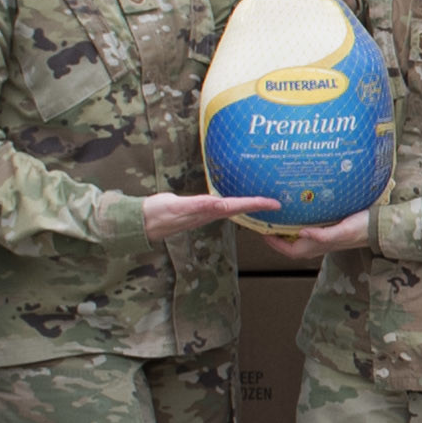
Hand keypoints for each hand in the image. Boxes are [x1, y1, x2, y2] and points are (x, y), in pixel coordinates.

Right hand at [142, 192, 283, 238]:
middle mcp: (210, 212)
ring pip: (233, 208)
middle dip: (259, 205)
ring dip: (249, 205)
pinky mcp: (198, 209)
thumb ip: (197, 206)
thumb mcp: (177, 207)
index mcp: (208, 211)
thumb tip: (218, 203)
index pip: (238, 206)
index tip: (275, 204)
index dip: (257, 204)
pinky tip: (238, 201)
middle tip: (278, 202)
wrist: (143, 221)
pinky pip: (220, 206)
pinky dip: (233, 203)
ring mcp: (204, 212)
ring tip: (264, 201)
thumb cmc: (158, 213)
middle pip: (240, 208)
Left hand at [274, 210, 372, 252]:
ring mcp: (321, 237)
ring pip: (297, 236)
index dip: (272, 242)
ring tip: (276, 215)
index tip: (262, 230)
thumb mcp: (342, 231)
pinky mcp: (327, 228)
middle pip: (289, 244)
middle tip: (265, 220)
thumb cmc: (360, 229)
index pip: (287, 249)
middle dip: (275, 236)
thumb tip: (302, 233)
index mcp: (316, 247)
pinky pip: (306, 228)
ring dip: (286, 228)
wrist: (377, 225)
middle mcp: (316, 244)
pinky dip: (297, 222)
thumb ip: (322, 235)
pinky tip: (296, 210)